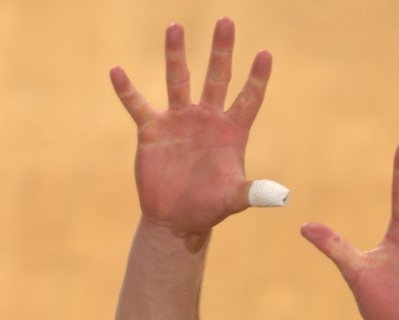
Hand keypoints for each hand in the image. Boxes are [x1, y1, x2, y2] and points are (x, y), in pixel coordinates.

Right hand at [111, 18, 271, 237]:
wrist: (176, 219)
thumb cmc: (209, 208)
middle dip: (221, 50)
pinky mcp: (152, 131)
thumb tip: (281, 197)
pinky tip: (116, 71)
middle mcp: (206, 118)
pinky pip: (138, 105)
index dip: (257, 78)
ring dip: (176, 54)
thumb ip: (254, 193)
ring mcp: (179, 121)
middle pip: (216, 76)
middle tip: (226, 20)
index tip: (266, 54)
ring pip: (178, 80)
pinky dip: (126, 90)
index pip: (248, 98)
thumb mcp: (232, 199)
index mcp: (230, 130)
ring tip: (175, 26)